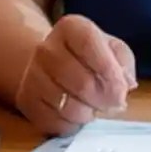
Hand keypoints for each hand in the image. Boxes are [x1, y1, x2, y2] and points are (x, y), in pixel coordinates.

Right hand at [15, 14, 137, 135]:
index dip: (109, 69)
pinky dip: (72, 124)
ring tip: (95, 106)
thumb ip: (124, 63)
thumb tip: (125, 85)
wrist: (53, 66)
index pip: (88, 44)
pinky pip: (53, 121)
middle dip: (104, 99)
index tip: (121, 88)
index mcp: (71, 27)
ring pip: (67, 105)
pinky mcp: (25, 99)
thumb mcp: (114, 49)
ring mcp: (31, 74)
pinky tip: (78, 115)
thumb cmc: (92, 56)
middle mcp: (46, 48)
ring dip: (88, 112)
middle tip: (114, 103)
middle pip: (81, 82)